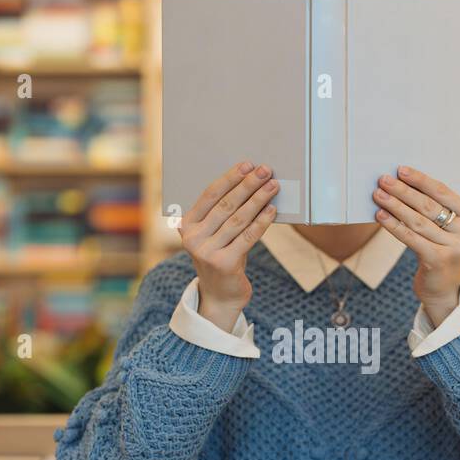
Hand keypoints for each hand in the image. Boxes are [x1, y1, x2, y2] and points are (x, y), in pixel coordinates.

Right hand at [178, 160, 278, 331]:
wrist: (220, 295)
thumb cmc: (221, 255)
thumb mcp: (214, 234)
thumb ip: (222, 213)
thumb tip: (250, 182)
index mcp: (186, 224)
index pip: (210, 195)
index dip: (230, 178)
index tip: (248, 165)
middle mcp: (192, 238)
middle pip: (226, 205)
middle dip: (248, 185)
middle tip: (265, 171)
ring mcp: (207, 252)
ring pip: (238, 219)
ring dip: (258, 200)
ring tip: (273, 186)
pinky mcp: (224, 264)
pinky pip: (248, 237)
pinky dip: (262, 222)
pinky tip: (272, 210)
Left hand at [373, 165, 459, 327]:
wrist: (444, 290)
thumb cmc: (440, 252)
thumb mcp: (444, 230)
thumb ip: (433, 210)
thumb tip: (402, 183)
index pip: (444, 193)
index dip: (421, 180)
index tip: (401, 170)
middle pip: (429, 206)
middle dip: (403, 191)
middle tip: (383, 180)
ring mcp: (454, 248)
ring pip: (418, 221)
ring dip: (395, 205)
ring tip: (378, 195)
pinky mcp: (438, 261)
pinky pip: (411, 238)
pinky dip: (393, 225)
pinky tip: (380, 215)